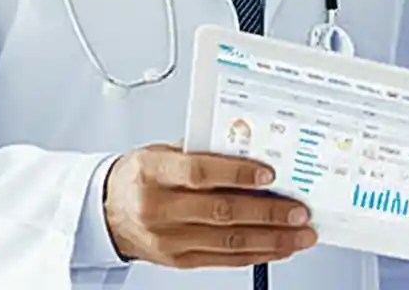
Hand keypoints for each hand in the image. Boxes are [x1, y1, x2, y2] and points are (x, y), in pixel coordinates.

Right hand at [103, 144, 316, 268]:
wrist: (108, 210)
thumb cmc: (140, 175)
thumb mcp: (162, 151)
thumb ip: (203, 149)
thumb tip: (251, 147)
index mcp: (153, 172)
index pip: (199, 173)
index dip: (236, 174)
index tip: (269, 174)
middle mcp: (159, 208)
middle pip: (221, 212)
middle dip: (268, 213)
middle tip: (299, 210)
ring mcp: (169, 239)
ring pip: (228, 241)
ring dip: (271, 239)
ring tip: (300, 234)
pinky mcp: (178, 260)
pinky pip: (224, 260)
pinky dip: (256, 254)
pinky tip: (278, 248)